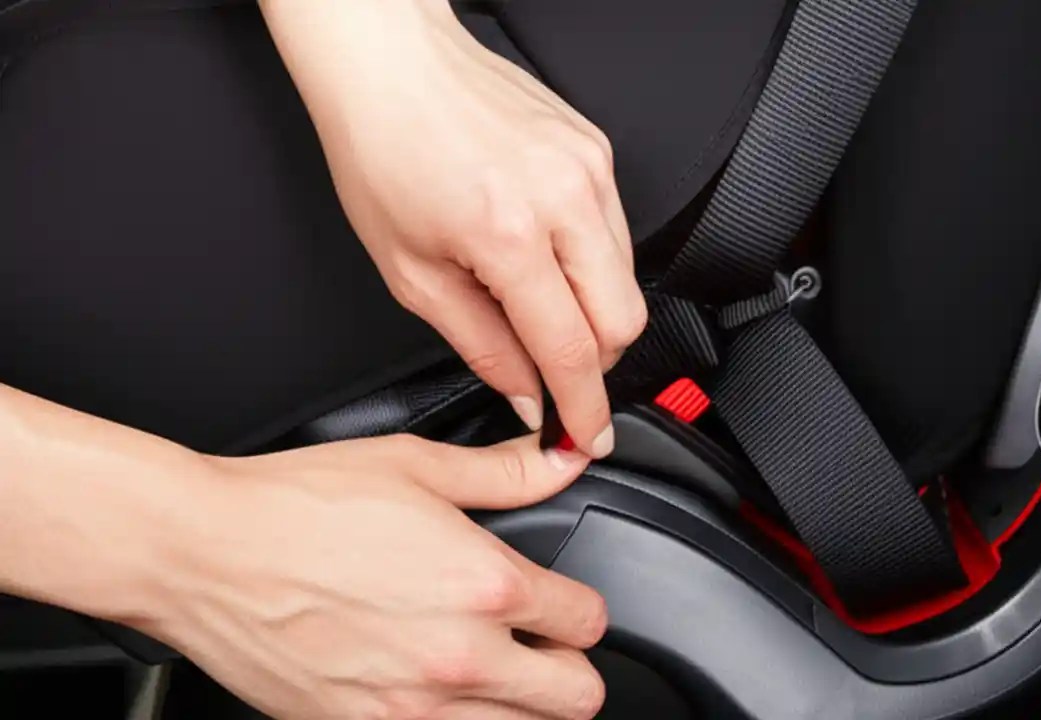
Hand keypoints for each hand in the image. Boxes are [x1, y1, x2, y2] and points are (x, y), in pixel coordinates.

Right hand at [141, 436, 607, 719]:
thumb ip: (504, 471)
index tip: (558, 603)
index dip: (578, 608)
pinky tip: (430, 692)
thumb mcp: (413, 465)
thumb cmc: (295, 507)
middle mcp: (460, 656)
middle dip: (567, 668)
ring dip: (519, 706)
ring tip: (485, 671)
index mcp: (484, 584)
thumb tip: (560, 460)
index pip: (588, 620)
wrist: (203, 553)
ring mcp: (412, 709)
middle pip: (577, 696)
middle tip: (536, 645)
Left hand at [260, 0, 647, 456]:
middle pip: (623, 322)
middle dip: (597, 365)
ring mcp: (590, 170)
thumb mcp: (411, 272)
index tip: (585, 435)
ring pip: (628, 279)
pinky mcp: (598, 151)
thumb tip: (527, 395)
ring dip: (595, 314)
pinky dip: (591, 265)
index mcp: (508, 234)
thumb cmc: (383, 151)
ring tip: (535, 302)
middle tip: (558, 377)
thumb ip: (481, 345)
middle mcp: (564, 197)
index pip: (571, 349)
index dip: (582, 406)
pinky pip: (618, 233)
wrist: (392, 63)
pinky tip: (544, 255)